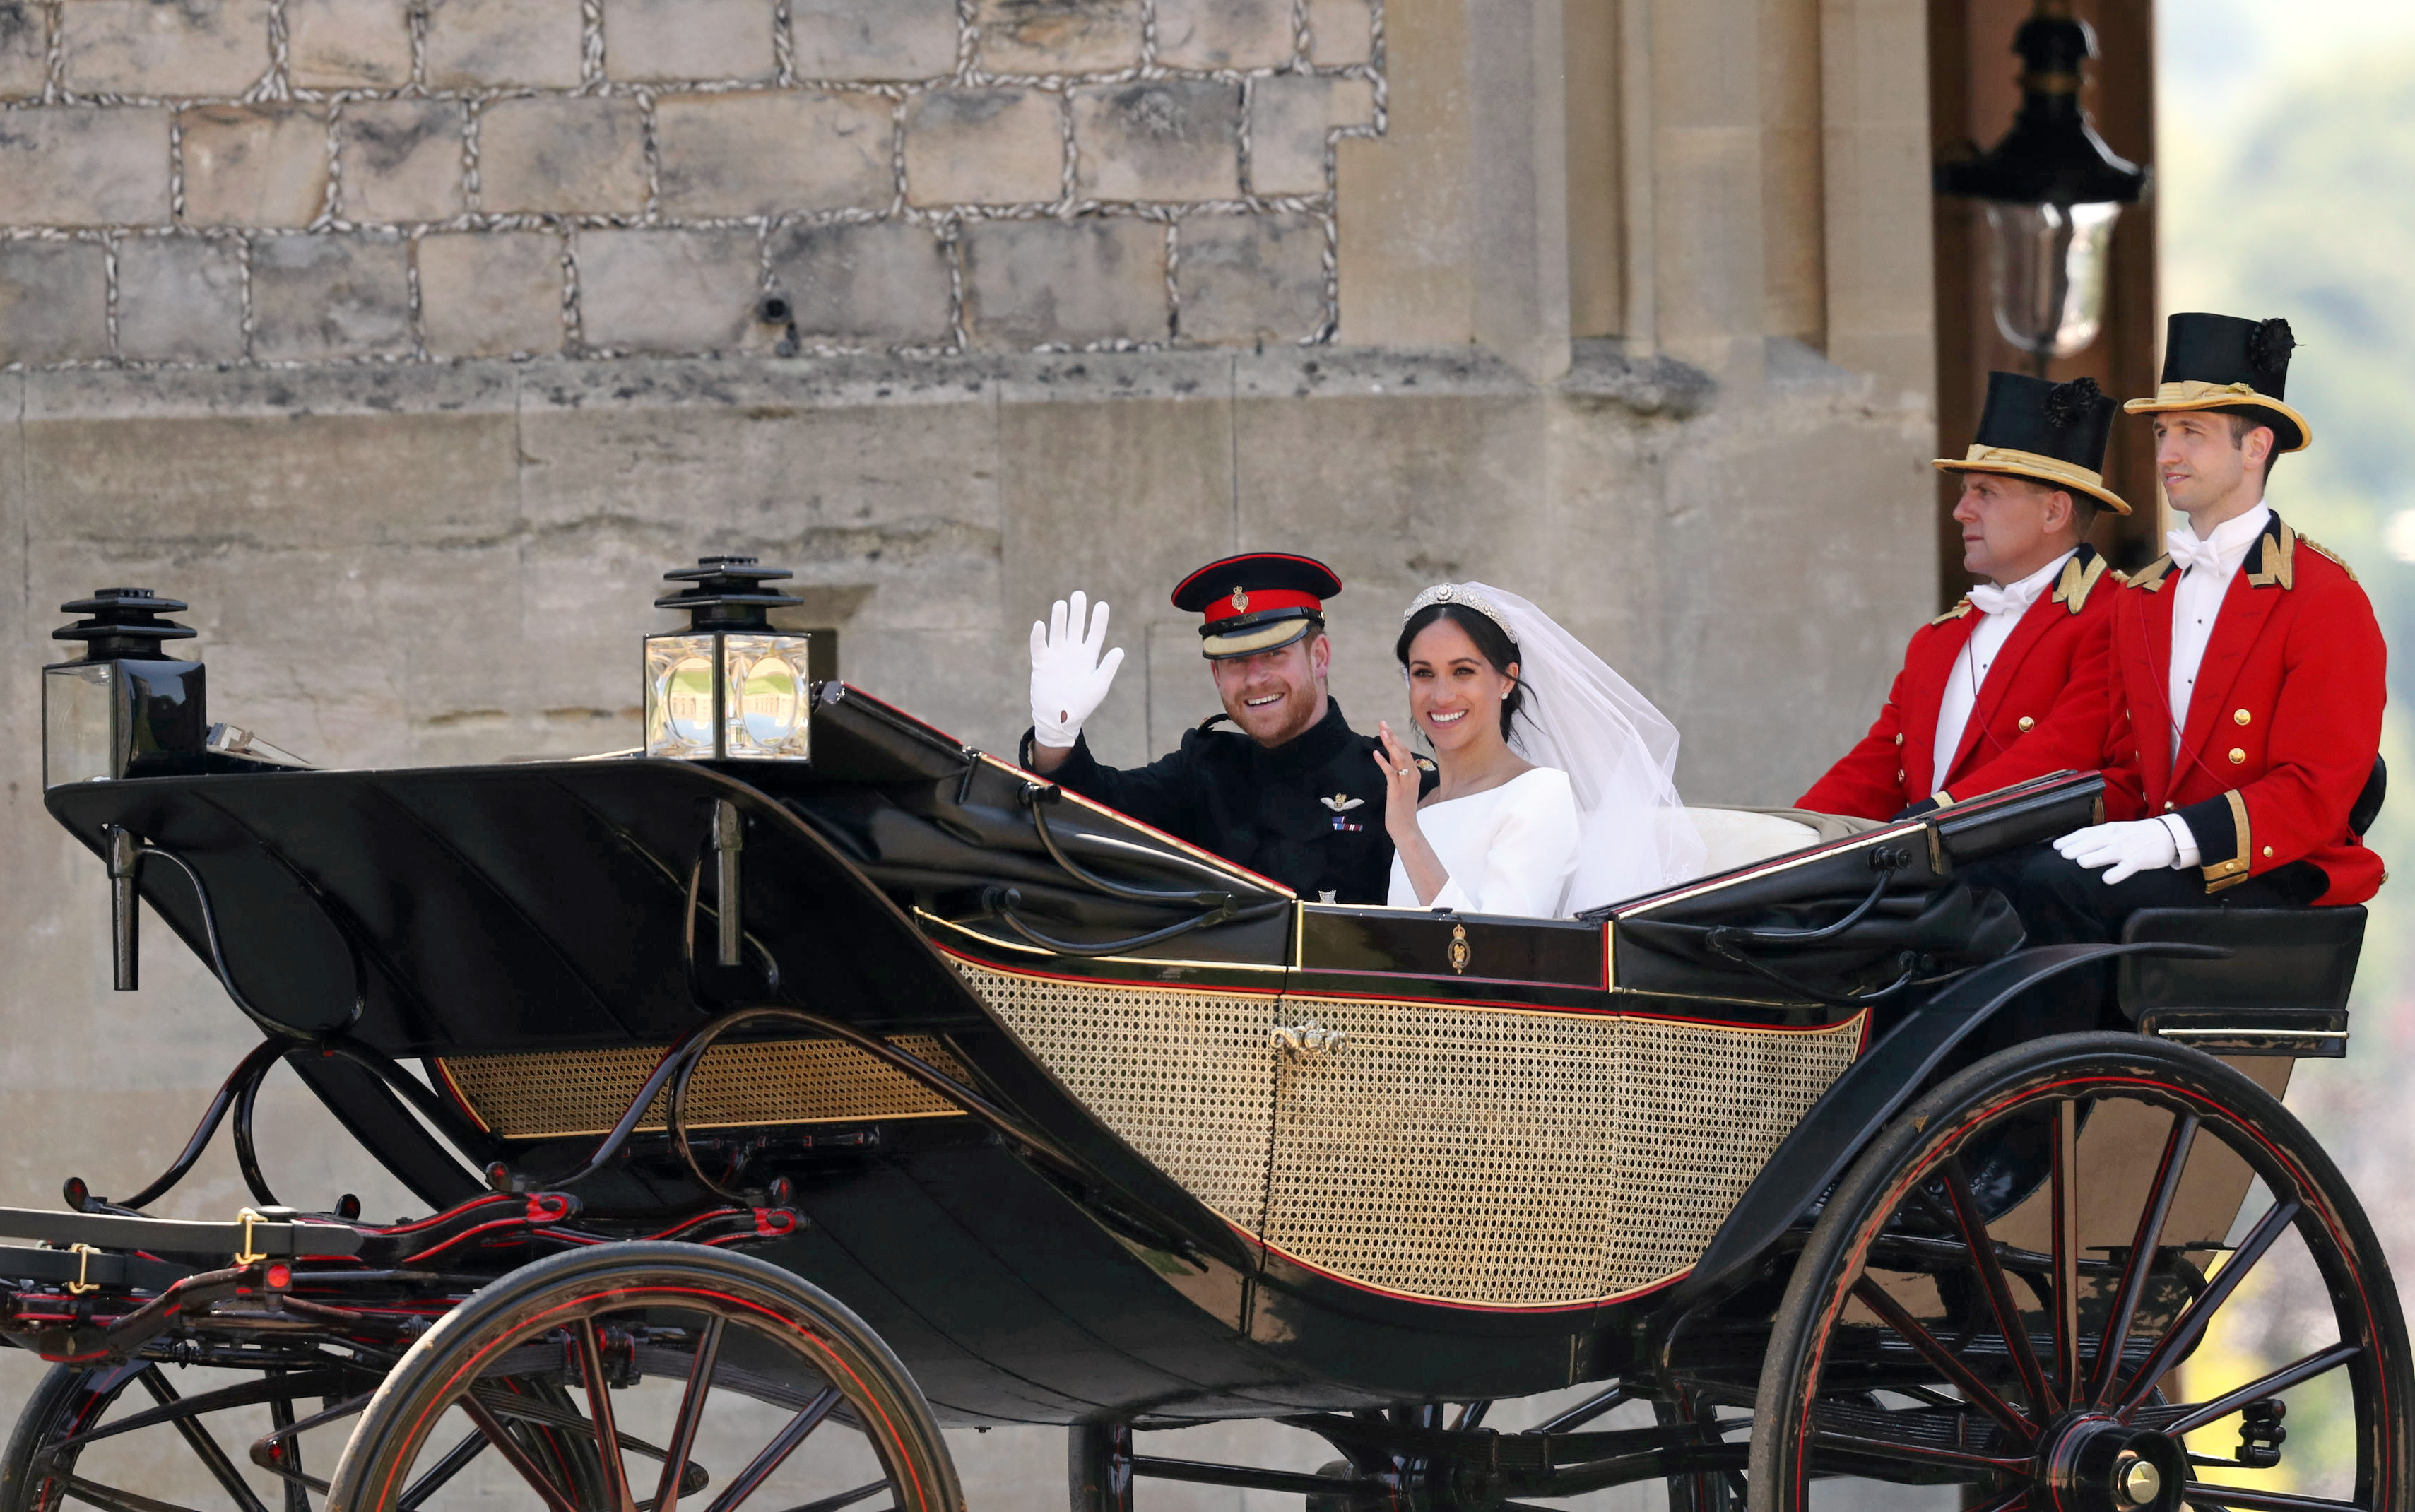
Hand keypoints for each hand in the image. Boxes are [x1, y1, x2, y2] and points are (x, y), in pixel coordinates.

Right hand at [1028, 591, 1124, 747]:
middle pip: (1075, 627)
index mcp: (1088, 657)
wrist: (1060, 719)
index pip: (1094, 634)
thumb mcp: (1098, 686)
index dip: (1098, 620)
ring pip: (1057, 632)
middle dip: (1077, 612)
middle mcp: (1072, 653)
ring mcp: (1056, 656)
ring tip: (1061, 604)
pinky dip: (1038, 636)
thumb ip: (1107, 668)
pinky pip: (1039, 646)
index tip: (1102, 605)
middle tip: (1079, 595)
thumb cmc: (1082, 705)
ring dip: (1059, 620)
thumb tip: (1119, 650)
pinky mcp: (1041, 663)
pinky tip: (1040, 625)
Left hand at [1371, 721, 1423, 842]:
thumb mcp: (1401, 787)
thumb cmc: (1402, 809)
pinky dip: (1383, 762)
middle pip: (1403, 750)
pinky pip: (1390, 773)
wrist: (1406, 827)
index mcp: (1415, 774)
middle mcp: (1412, 775)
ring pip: (1399, 758)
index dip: (1395, 738)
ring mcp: (1406, 782)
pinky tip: (1375, 754)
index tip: (1386, 728)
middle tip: (1382, 723)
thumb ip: (1397, 772)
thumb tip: (1390, 758)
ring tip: (1381, 732)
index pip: (1405, 751)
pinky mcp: (1397, 790)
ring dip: (1389, 743)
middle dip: (1392, 735)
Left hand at [2054, 819, 2177, 884]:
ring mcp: (2128, 848)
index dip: (2071, 839)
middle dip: (2078, 847)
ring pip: (2109, 851)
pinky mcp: (2140, 859)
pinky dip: (2118, 872)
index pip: (2086, 832)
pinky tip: (2108, 879)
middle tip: (2062, 854)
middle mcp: (2115, 837)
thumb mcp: (2115, 831)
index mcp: (2108, 830)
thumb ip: (2097, 837)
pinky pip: (2128, 866)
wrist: (2167, 834)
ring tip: (2080, 863)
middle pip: (2094, 841)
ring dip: (2095, 857)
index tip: (2056, 846)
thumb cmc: (2136, 835)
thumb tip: (2073, 846)